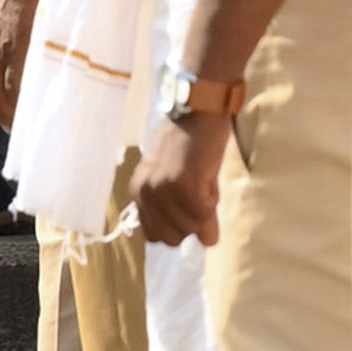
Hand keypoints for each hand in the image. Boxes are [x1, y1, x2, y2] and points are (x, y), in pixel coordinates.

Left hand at [133, 110, 228, 249]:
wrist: (197, 109)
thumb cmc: (188, 143)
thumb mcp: (180, 180)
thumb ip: (187, 212)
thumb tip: (206, 242)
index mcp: (139, 192)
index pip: (155, 236)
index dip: (177, 226)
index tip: (186, 205)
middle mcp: (146, 193)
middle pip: (173, 238)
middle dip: (190, 223)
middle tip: (197, 192)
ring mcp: (163, 190)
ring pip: (191, 228)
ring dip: (203, 210)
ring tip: (201, 178)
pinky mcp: (184, 186)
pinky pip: (204, 215)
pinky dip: (212, 201)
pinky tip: (206, 176)